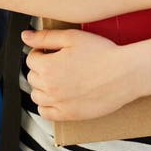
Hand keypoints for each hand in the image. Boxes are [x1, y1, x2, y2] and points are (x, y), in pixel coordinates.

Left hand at [22, 28, 139, 121]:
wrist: (124, 73)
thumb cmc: (102, 53)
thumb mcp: (72, 37)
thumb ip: (45, 37)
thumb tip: (25, 36)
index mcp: (47, 67)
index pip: (31, 59)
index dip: (41, 52)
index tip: (52, 51)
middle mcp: (49, 87)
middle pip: (32, 77)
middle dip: (41, 68)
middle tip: (57, 62)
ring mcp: (58, 103)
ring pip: (37, 96)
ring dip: (42, 86)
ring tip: (58, 78)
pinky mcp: (69, 114)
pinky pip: (46, 113)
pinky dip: (47, 105)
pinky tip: (57, 96)